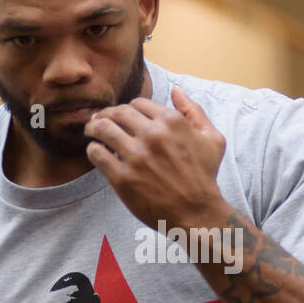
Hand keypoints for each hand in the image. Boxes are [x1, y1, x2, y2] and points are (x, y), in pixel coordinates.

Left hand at [84, 85, 227, 230]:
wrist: (197, 212)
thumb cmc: (205, 176)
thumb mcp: (212, 139)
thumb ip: (194, 111)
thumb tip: (176, 89)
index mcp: (171, 121)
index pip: (137, 104)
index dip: (128, 109)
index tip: (122, 116)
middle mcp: (152, 135)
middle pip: (117, 113)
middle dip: (106, 114)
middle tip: (99, 120)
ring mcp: (136, 156)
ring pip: (103, 129)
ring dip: (93, 127)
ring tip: (91, 131)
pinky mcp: (123, 177)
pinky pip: (97, 154)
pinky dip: (93, 149)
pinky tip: (96, 151)